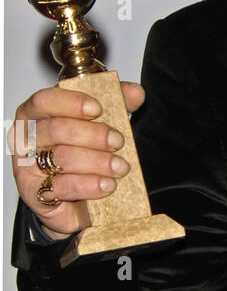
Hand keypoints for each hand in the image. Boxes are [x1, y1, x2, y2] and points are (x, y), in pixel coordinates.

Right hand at [9, 81, 144, 238]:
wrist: (75, 197)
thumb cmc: (81, 154)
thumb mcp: (99, 124)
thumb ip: (116, 104)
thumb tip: (135, 93)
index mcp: (36, 114)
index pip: (45, 101)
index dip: (71, 102)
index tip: (98, 109)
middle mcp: (27, 138)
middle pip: (56, 129)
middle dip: (93, 135)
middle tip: (118, 141)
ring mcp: (27, 167)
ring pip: (61, 158)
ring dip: (96, 161)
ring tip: (119, 167)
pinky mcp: (35, 193)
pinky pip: (61, 187)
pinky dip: (88, 186)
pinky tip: (107, 185)